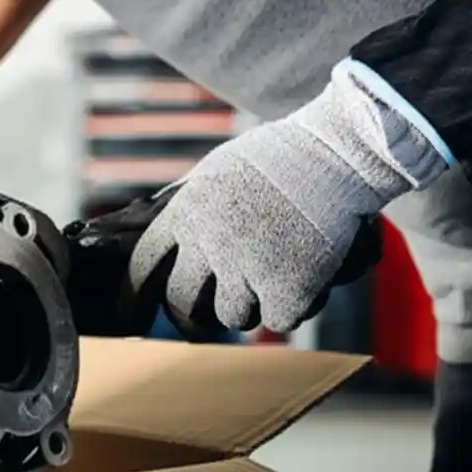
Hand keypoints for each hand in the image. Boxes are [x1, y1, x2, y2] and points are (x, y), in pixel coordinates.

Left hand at [129, 63, 447, 333]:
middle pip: (182, 304)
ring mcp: (245, 271)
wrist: (341, 151)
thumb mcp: (216, 171)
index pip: (143, 267)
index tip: (130, 317)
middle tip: (203, 320)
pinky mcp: (286, 292)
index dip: (135, 297)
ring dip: (251, 304)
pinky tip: (308, 278)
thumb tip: (143, 224)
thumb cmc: (283, 156)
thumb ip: (186, 206)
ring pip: (233, 316)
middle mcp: (207, 246)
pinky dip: (295, 305)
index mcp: (185, 215)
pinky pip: (279, 320)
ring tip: (275, 273)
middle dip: (191, 317)